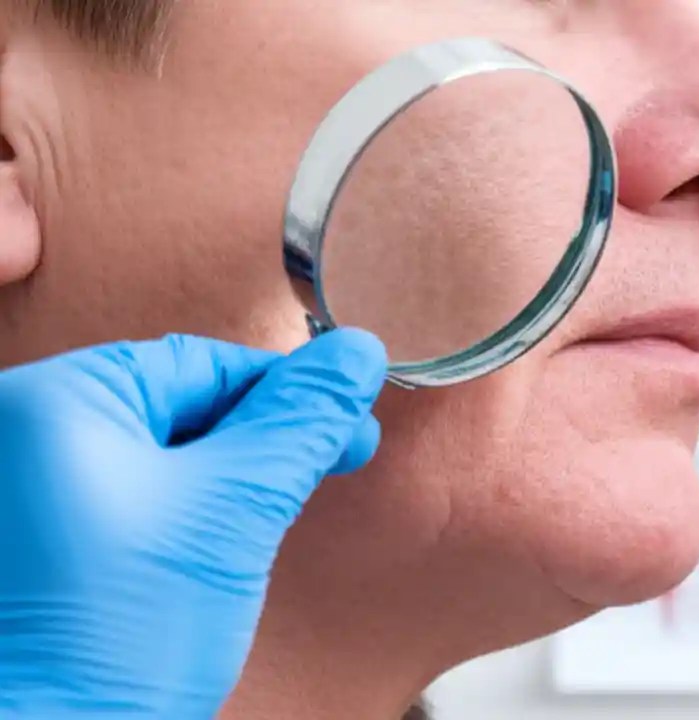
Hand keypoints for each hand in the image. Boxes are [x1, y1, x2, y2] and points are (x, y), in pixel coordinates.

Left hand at [0, 330, 387, 717]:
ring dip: (231, 475)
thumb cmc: (116, 638)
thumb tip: (356, 355)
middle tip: (332, 464)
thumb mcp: (232, 511)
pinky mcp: (42, 548)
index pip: (197, 364)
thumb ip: (298, 424)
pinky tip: (224, 544)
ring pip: (160, 456)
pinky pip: (131, 500)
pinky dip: (188, 511)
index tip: (349, 421)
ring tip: (279, 510)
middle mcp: (22, 439)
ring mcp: (26, 497)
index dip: (286, 391)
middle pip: (177, 406)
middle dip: (262, 437)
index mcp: (50, 405)